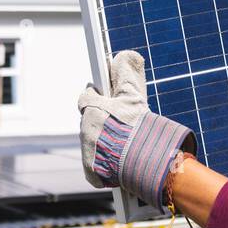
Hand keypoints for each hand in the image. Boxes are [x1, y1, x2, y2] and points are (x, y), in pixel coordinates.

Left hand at [77, 50, 196, 210]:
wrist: (141, 162)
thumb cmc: (137, 126)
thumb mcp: (135, 96)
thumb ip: (127, 74)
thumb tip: (126, 54)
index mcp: (92, 109)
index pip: (87, 96)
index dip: (98, 95)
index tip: (105, 95)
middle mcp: (85, 130)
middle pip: (91, 121)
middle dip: (103, 122)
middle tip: (121, 124)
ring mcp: (88, 153)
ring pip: (93, 143)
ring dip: (105, 142)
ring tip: (125, 144)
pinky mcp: (92, 173)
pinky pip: (96, 165)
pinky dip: (106, 163)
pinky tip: (121, 161)